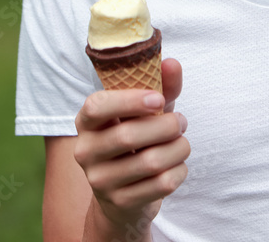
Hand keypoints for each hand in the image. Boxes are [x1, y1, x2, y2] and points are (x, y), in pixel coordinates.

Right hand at [74, 59, 189, 232]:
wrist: (122, 196)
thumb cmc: (136, 138)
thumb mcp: (144, 111)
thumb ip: (160, 86)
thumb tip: (172, 64)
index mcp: (86, 122)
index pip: (97, 107)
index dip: (129, 101)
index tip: (159, 99)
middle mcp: (85, 151)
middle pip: (128, 136)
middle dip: (166, 125)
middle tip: (182, 121)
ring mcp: (100, 180)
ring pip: (150, 161)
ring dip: (178, 148)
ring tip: (183, 142)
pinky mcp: (120, 203)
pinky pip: (161, 184)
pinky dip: (179, 171)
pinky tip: (177, 165)